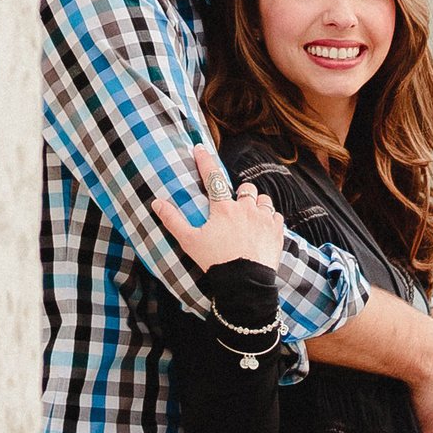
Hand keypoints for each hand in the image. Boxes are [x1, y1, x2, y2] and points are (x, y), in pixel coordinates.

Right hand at [153, 143, 286, 276]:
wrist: (244, 284)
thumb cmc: (215, 262)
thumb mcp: (189, 242)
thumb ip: (172, 220)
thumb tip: (156, 202)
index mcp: (223, 209)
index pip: (212, 177)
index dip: (205, 161)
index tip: (200, 148)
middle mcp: (245, 209)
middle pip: (246, 188)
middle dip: (240, 193)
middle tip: (234, 206)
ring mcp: (263, 219)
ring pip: (263, 199)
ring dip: (257, 204)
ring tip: (250, 217)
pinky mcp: (277, 231)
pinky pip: (276, 216)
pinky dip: (270, 219)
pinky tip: (262, 228)